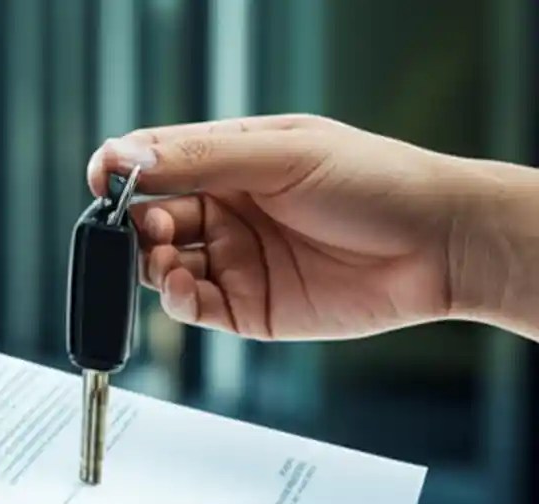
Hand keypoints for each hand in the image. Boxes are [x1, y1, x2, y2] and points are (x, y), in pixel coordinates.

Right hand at [86, 114, 485, 339]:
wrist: (438, 246)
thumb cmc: (376, 183)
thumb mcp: (282, 155)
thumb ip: (201, 158)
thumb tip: (126, 156)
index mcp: (231, 162)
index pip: (155, 162)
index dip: (123, 171)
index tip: (104, 181)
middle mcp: (226, 212)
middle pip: (150, 218)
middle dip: (135, 224)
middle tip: (147, 226)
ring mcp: (235, 261)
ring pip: (161, 266)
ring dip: (150, 263)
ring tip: (169, 258)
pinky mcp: (247, 309)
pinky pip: (191, 308)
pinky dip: (176, 300)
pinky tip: (185, 287)